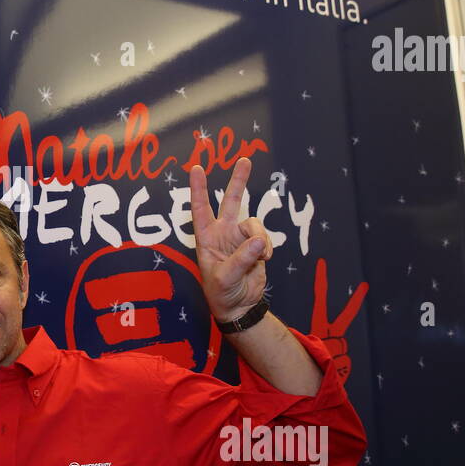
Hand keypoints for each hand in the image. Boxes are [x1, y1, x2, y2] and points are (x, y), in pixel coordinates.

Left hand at [188, 157, 272, 321]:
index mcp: (206, 238)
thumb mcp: (225, 278)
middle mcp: (223, 233)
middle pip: (231, 201)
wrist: (240, 305)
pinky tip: (265, 260)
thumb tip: (258, 240)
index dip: (198, 189)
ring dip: (259, 237)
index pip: (200, 209)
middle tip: (245, 160)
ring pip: (254, 223)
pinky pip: (265, 237)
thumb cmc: (221, 293)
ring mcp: (240, 238)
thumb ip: (241, 258)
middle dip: (238, 181)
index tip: (196, 168)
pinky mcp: (256, 245)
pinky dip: (267, 247)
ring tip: (260, 255)